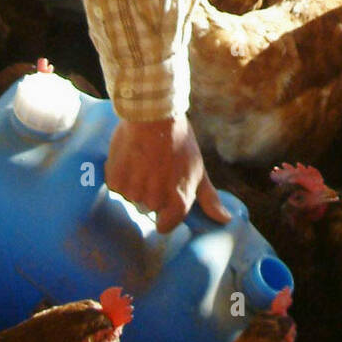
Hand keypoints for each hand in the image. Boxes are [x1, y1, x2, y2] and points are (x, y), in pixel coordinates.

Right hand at [105, 116, 230, 234]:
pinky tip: (130, 157)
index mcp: (178, 201)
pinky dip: (121, 174)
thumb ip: (209, 198)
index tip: (164, 194)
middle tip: (155, 168)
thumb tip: (225, 220)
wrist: (153, 115)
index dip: (165, 212)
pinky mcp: (116, 180)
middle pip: (148, 207)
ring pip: (132, 196)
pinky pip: (117, 186)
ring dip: (135, 182)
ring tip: (143, 159)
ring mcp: (134, 191)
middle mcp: (155, 201)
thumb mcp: (198, 168)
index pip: (165, 225)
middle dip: (151, 191)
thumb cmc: (179, 141)